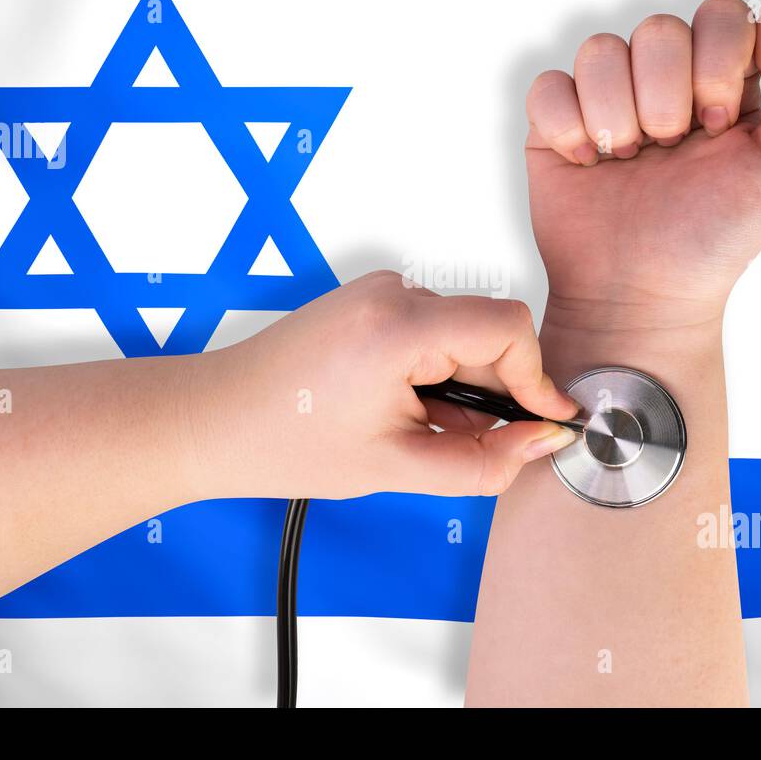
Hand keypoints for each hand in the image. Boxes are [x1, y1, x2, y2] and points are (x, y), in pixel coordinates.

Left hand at [187, 271, 578, 499]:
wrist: (214, 421)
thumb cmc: (282, 440)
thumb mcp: (396, 467)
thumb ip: (482, 461)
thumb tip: (539, 442)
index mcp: (397, 326)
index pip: (508, 326)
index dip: (537, 377)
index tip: (545, 420)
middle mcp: (390, 293)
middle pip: (487, 331)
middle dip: (496, 391)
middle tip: (480, 445)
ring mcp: (376, 292)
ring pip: (461, 333)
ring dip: (463, 386)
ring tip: (425, 433)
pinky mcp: (367, 301)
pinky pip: (431, 330)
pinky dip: (436, 373)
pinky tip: (409, 412)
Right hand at [524, 0, 760, 338]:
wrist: (643, 294)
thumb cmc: (712, 239)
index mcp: (721, 81)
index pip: (719, 15)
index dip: (717, 63)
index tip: (718, 127)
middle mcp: (664, 83)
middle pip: (658, 29)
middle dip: (667, 98)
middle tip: (671, 151)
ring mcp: (607, 100)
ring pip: (601, 50)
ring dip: (618, 116)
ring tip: (630, 163)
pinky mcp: (556, 125)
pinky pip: (550, 86)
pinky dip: (569, 128)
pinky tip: (589, 164)